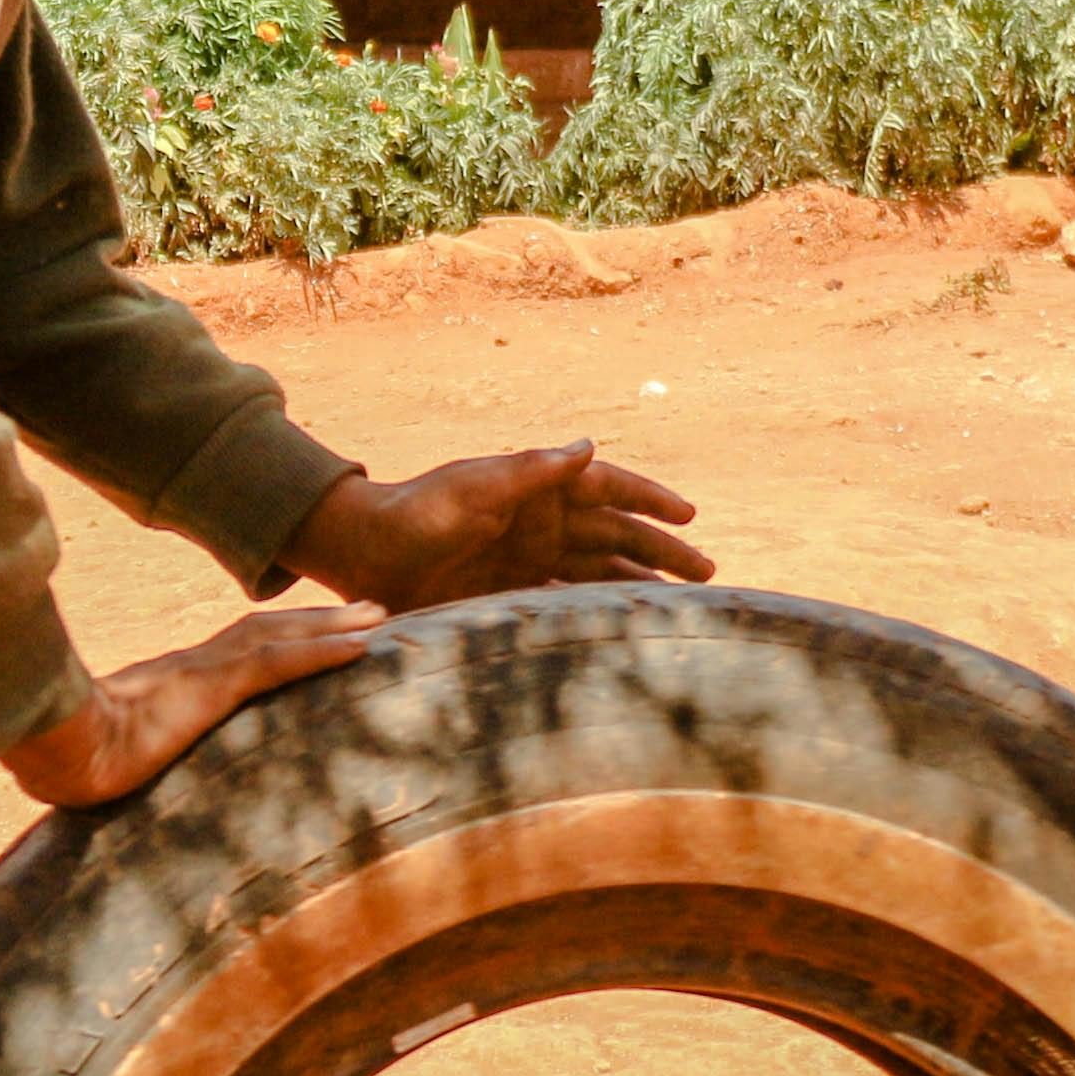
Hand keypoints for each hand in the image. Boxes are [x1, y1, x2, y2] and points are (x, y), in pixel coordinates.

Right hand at [0, 600, 386, 808]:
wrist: (57, 749)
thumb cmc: (72, 759)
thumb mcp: (114, 757)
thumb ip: (132, 759)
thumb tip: (124, 785)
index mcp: (175, 681)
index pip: (238, 649)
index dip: (280, 636)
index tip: (317, 631)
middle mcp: (194, 664)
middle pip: (268, 630)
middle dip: (318, 620)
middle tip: (369, 611)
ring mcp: (204, 671)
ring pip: (282, 636)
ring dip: (333, 626)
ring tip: (378, 619)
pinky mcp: (212, 685)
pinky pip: (279, 662)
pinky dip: (323, 650)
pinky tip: (359, 646)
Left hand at [286, 444, 710, 611]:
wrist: (367, 555)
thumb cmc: (418, 512)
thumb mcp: (474, 486)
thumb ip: (532, 471)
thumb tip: (587, 446)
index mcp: (538, 489)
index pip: (608, 487)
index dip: (650, 499)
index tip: (689, 513)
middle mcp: (542, 522)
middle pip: (617, 535)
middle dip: (662, 551)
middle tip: (707, 573)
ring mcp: (530, 559)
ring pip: (601, 571)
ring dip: (639, 583)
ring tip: (681, 605)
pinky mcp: (513, 594)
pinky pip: (569, 601)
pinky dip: (599, 611)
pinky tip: (624, 629)